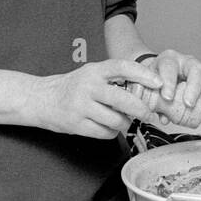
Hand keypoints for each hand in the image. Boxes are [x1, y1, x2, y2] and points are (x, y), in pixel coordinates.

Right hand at [26, 59, 161, 138]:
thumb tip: (146, 89)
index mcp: (94, 71)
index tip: (159, 83)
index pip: (122, 67)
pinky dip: (111, 132)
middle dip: (141, 110)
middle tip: (150, 115)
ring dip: (124, 123)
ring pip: (116, 120)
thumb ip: (113, 79)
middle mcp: (88, 86)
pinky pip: (105, 132)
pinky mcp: (76, 124)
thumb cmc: (73, 87)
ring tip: (122, 121)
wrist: (41, 99)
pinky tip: (108, 127)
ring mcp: (81, 106)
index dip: (143, 74)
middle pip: (123, 99)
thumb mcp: (91, 74)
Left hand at [146, 49, 200, 115]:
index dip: (168, 81)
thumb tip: (163, 117)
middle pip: (196, 69)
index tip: (166, 97)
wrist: (157, 74)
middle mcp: (187, 62)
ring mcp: (200, 71)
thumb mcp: (147, 85)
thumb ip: (152, 101)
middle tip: (188, 103)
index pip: (169, 67)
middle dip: (193, 87)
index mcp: (169, 59)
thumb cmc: (153, 78)